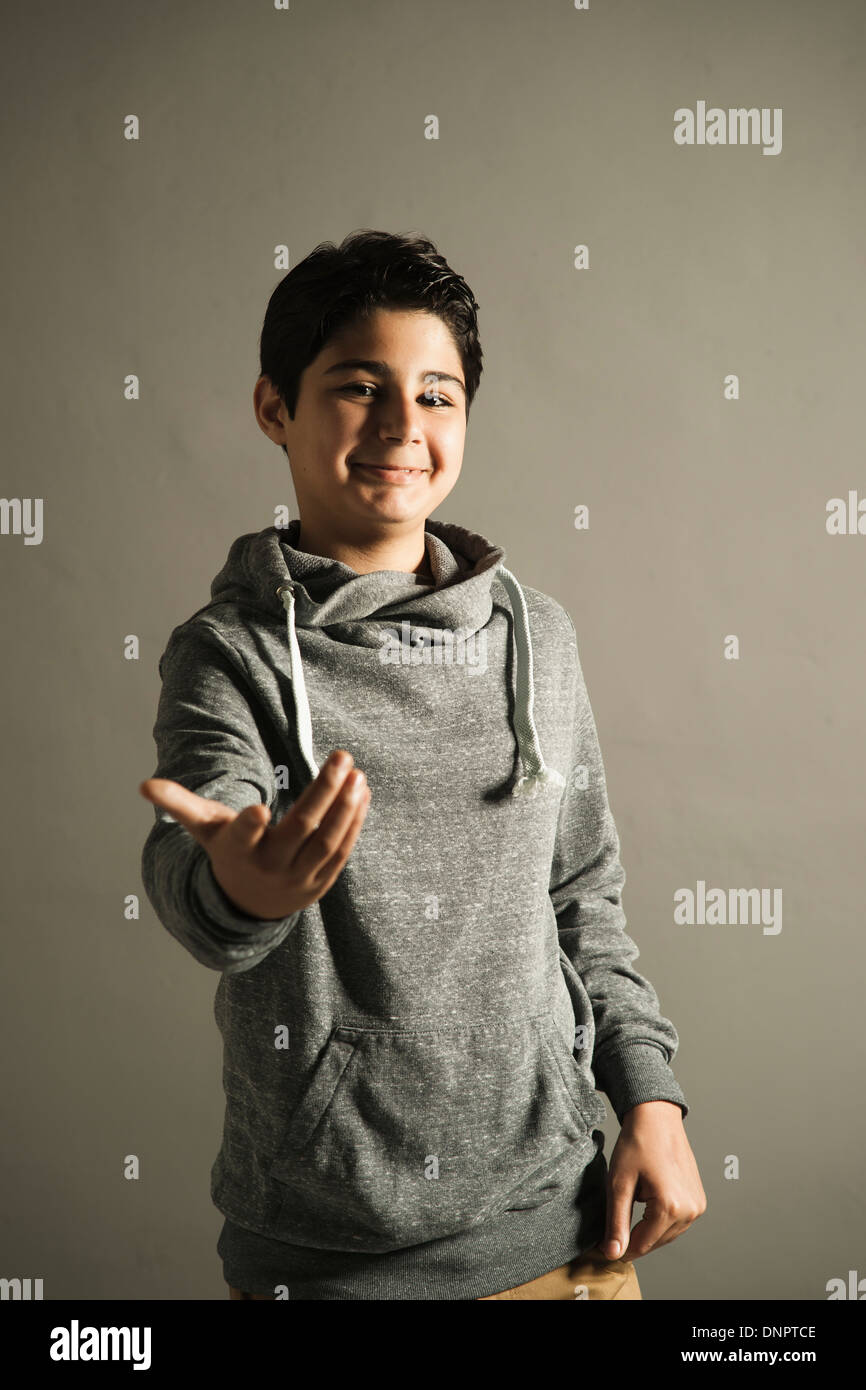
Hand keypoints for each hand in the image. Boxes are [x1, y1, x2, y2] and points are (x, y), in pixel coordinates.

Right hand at [139, 749, 369, 919]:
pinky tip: (362, 792)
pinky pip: (341, 850)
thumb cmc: (228, 852)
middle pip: (301, 828)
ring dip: (346, 806)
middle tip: (342, 758)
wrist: (249, 905)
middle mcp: (269, 867)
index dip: (249, 826)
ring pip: (327, 841)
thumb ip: (179, 805)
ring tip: (357, 773)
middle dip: (324, 791)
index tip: (260, 809)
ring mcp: (298, 877)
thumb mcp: (204, 830)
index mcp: (238, 852)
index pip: (243, 838)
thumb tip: (144, 785)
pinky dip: (353, 822)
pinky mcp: (321, 881)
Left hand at [602, 1100, 706, 1260]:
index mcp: (670, 1206)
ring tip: (627, 1217)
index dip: (619, 1250)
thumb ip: (617, 1222)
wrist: (656, 1118)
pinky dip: (659, 1221)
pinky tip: (645, 1206)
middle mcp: (689, 1209)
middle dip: (632, 1240)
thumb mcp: (619, 1183)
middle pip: (655, 1242)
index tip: (600, 1250)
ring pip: (666, 1235)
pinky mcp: (698, 1200)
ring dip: (647, 1231)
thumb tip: (612, 1253)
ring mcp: (697, 1205)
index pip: (642, 1245)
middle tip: (609, 1236)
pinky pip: (676, 1222)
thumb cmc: (638, 1143)